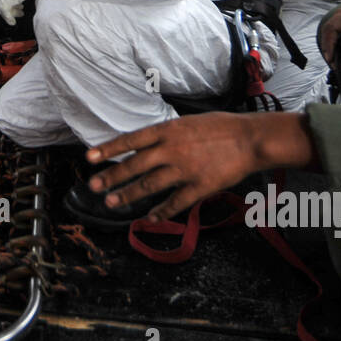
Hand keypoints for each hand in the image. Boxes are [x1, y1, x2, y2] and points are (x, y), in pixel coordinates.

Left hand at [85, 112, 315, 221]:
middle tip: (93, 186)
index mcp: (168, 131)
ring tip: (111, 203)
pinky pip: (175, 203)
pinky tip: (148, 218)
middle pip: (135, 165)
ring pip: (149, 185)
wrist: (251, 139)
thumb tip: (144, 144)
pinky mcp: (199, 187)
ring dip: (128, 195)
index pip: (131, 140)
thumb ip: (166, 134)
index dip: (109, 149)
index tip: (89, 158)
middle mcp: (172, 150)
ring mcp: (185, 170)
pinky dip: (160, 212)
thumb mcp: (188, 122)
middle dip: (112, 177)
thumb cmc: (221, 128)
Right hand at [318, 1, 340, 65]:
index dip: (329, 46)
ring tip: (335, 62)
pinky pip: (338, 32)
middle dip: (328, 48)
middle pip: (328, 30)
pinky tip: (340, 54)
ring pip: (331, 31)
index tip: (332, 60)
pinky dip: (337, 43)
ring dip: (331, 46)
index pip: (333, 29)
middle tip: (333, 65)